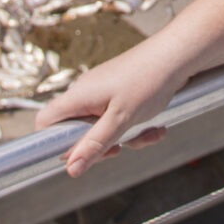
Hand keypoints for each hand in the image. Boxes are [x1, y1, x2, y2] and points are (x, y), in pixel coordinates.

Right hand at [35, 40, 189, 176]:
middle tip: (118, 149)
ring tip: (148, 134)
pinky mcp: (119, 95)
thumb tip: (71, 169)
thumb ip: (95, 144)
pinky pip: (118, 120)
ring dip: (125, 138)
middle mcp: (86, 94)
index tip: (79, 156)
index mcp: (78, 96)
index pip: (46, 122)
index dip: (53, 144)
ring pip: (102, 129)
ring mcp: (103, 94)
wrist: (177, 55)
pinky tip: (156, 128)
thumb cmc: (149, 80)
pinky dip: (135, 128)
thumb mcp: (121, 119)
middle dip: (99, 146)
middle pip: (76, 131)